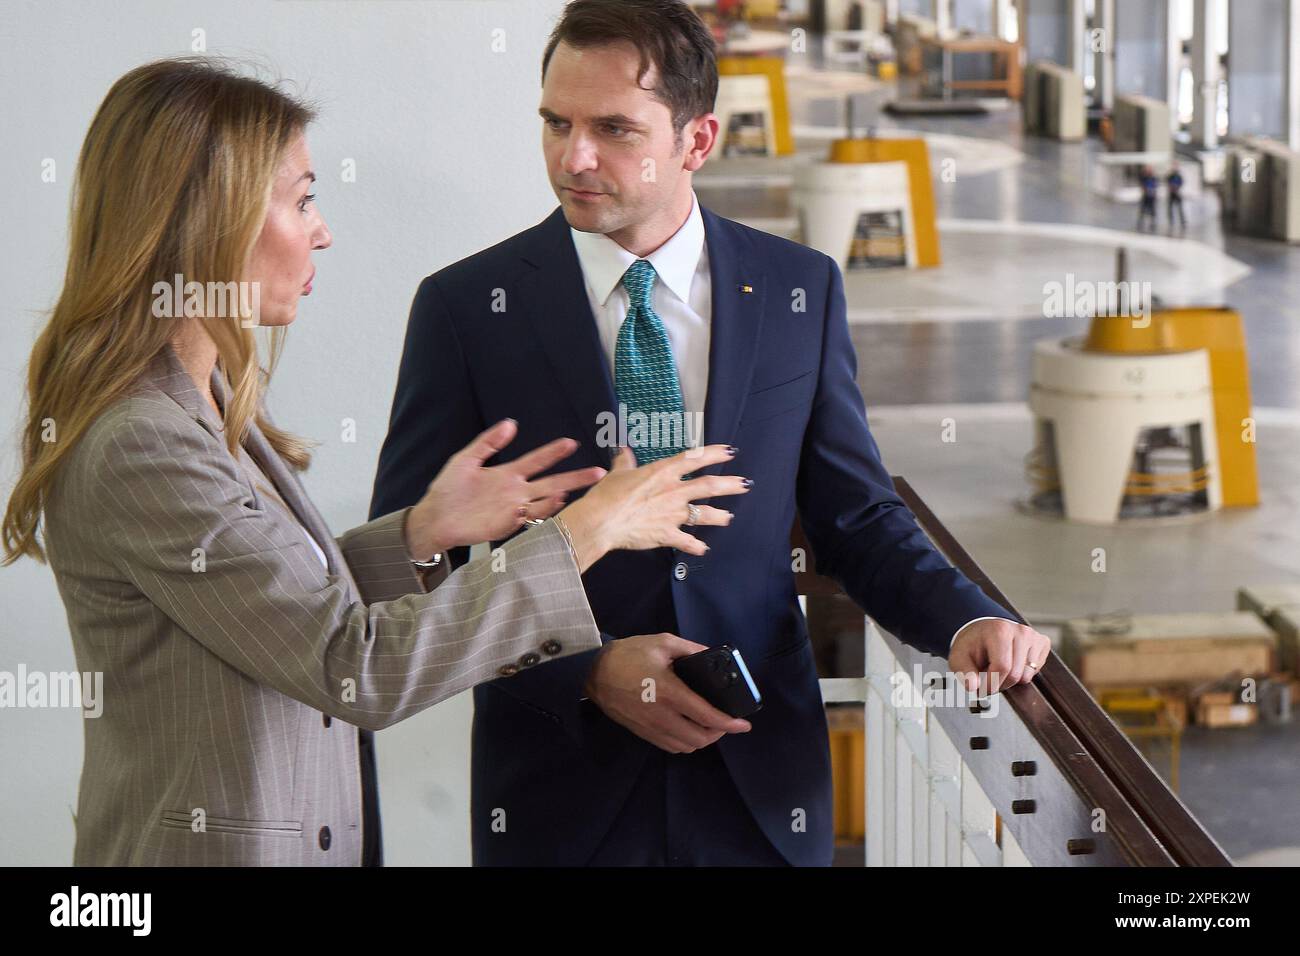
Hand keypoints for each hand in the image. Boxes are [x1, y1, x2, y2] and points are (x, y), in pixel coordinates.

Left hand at [404, 419, 605, 559]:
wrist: (435, 518)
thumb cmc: (448, 489)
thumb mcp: (466, 459)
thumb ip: (488, 442)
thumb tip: (511, 423)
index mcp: (507, 474)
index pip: (537, 461)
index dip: (553, 452)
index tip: (571, 443)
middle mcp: (516, 491)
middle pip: (551, 482)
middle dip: (574, 478)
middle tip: (598, 472)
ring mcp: (513, 509)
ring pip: (544, 502)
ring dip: (559, 496)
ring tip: (572, 490)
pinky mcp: (507, 525)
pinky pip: (529, 519)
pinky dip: (540, 512)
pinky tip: (550, 505)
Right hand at [557, 444, 749, 569]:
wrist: (601, 521)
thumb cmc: (607, 495)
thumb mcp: (617, 473)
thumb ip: (625, 461)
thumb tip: (623, 450)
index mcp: (662, 472)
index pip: (695, 458)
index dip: (715, 453)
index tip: (730, 451)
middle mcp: (673, 491)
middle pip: (709, 486)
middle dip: (731, 484)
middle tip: (746, 484)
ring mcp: (672, 514)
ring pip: (704, 514)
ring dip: (720, 516)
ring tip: (728, 517)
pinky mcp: (667, 534)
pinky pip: (688, 542)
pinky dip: (696, 547)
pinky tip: (702, 549)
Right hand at [584, 633, 751, 752]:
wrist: (594, 671)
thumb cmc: (628, 654)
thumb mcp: (662, 642)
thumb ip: (690, 648)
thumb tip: (711, 654)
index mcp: (670, 692)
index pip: (706, 715)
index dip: (729, 723)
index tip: (744, 725)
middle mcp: (661, 715)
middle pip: (699, 738)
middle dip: (718, 733)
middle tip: (725, 721)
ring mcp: (650, 727)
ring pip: (685, 746)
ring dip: (701, 740)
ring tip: (708, 726)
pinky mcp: (641, 732)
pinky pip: (670, 747)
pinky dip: (685, 743)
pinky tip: (688, 730)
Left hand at [948, 619, 1051, 693]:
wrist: (983, 631)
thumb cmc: (972, 644)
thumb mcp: (960, 658)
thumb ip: (965, 673)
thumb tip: (973, 687)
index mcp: (999, 630)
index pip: (1002, 667)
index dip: (991, 683)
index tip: (981, 688)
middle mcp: (1020, 631)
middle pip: (1015, 674)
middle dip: (1000, 683)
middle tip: (987, 677)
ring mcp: (1034, 637)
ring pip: (1027, 676)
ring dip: (1011, 680)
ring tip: (998, 668)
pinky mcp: (1042, 643)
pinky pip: (1035, 671)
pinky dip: (1022, 673)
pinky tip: (1011, 664)